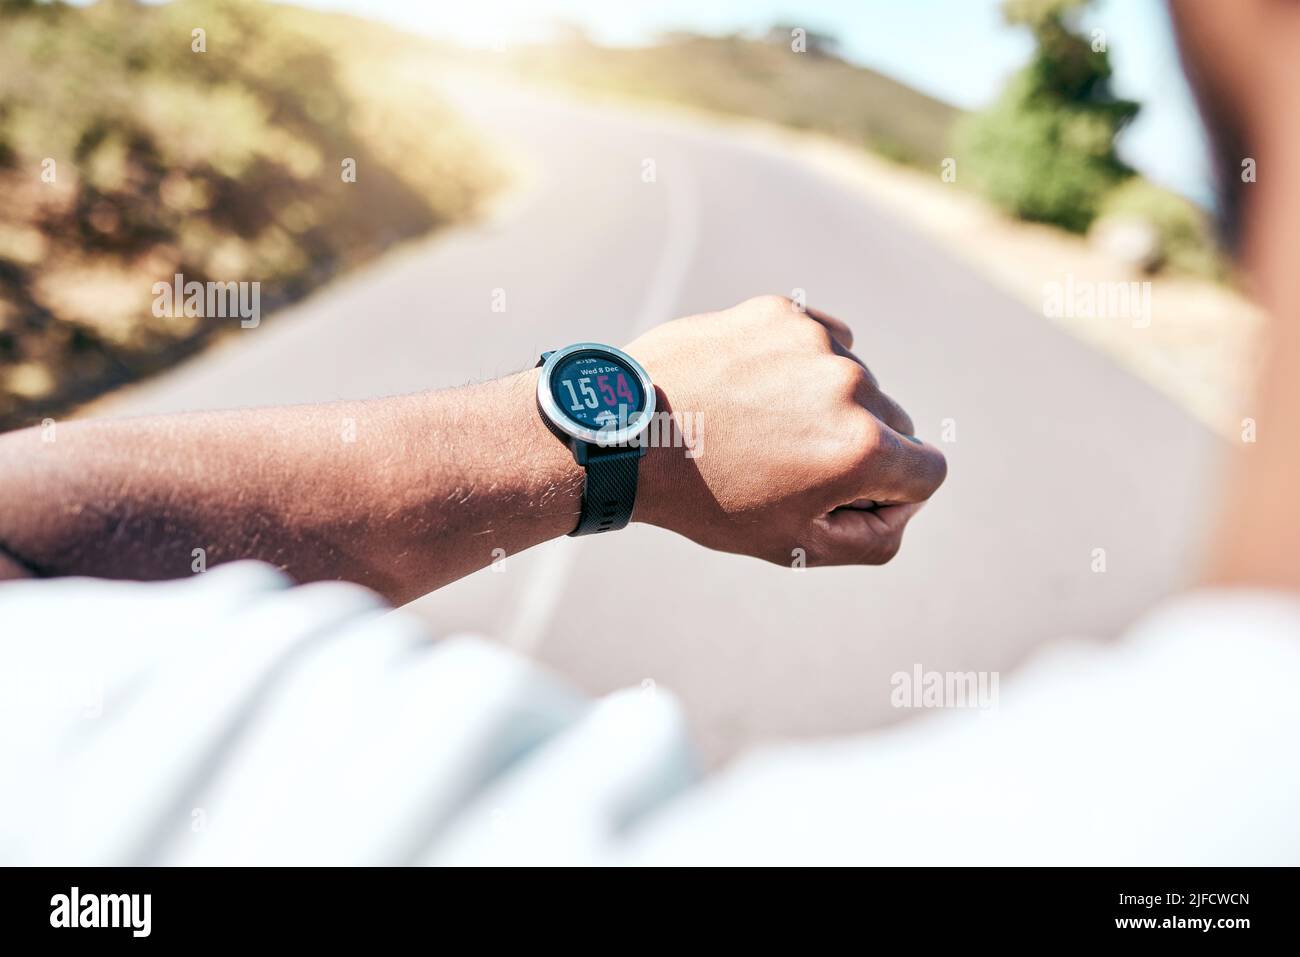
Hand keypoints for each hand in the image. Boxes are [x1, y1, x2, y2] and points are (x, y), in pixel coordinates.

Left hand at [629, 295, 946, 566]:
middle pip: (895, 423)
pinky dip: (801, 365)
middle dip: (856, 448)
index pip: (928, 471)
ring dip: (824, 404)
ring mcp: (816, 342)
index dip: (889, 496)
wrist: (625, 432)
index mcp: (862, 450)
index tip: (836, 496)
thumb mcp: (791, 546)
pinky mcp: (784, 313)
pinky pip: (823, 341)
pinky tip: (755, 389)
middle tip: (784, 464)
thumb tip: (903, 504)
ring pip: (856, 381)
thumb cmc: (705, 497)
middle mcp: (851, 387)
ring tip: (757, 425)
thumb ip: (872, 539)